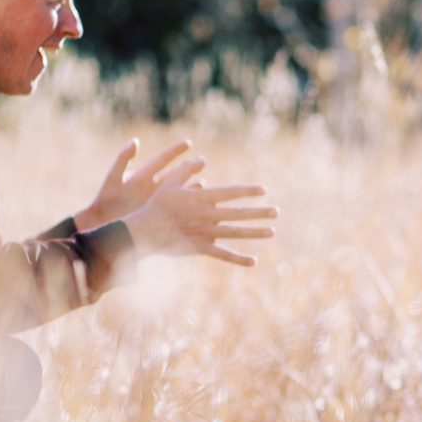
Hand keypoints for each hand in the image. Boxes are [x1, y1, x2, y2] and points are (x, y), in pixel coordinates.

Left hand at [75, 138, 196, 230]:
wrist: (101, 223)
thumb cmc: (105, 200)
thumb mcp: (113, 179)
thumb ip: (123, 160)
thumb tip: (135, 141)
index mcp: (142, 176)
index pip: (162, 160)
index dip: (175, 151)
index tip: (188, 143)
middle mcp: (152, 186)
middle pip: (175, 174)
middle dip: (190, 167)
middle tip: (203, 161)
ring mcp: (157, 200)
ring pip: (179, 191)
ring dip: (192, 187)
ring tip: (204, 184)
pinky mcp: (159, 213)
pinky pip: (177, 207)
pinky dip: (187, 206)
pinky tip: (197, 206)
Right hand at [123, 164, 277, 266]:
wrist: (145, 231)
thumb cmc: (157, 205)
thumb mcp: (169, 183)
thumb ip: (186, 169)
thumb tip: (202, 159)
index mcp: (201, 199)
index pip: (230, 193)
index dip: (247, 191)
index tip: (263, 190)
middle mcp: (207, 216)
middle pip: (238, 213)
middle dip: (258, 213)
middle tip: (276, 212)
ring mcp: (205, 233)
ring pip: (234, 233)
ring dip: (254, 233)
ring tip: (272, 231)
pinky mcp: (201, 248)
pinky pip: (223, 255)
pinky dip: (238, 259)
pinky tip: (253, 262)